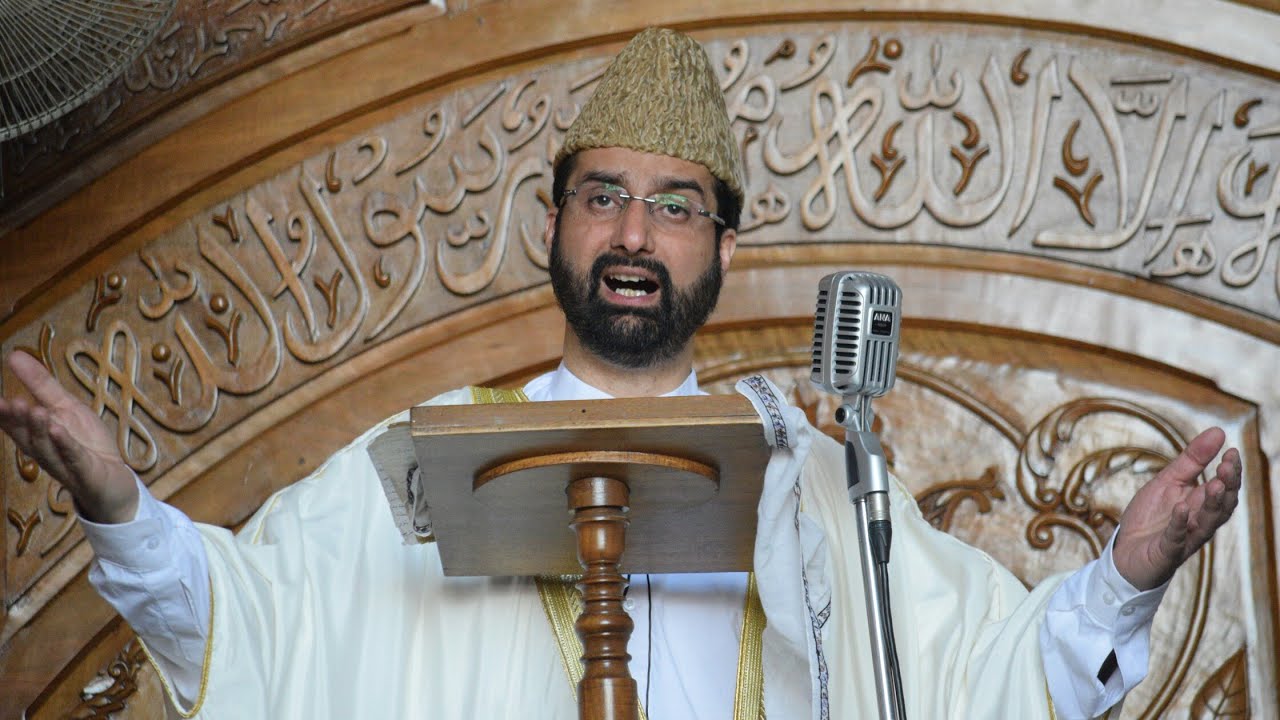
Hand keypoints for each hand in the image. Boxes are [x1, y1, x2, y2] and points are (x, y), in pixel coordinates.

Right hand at [0, 351, 138, 522]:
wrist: (114, 478)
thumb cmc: (86, 442)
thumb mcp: (66, 407)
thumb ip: (41, 384)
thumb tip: (13, 355)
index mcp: (35, 435)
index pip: (12, 423)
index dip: (2, 413)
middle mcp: (44, 450)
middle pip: (26, 435)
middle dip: (16, 420)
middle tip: (8, 402)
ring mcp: (63, 463)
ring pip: (46, 447)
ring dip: (39, 429)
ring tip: (34, 410)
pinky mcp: (85, 472)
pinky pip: (73, 457)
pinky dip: (65, 444)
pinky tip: (58, 429)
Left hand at [1112, 427, 1240, 590]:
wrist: (1125, 552)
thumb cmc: (1151, 517)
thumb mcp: (1167, 481)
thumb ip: (1192, 460)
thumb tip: (1218, 431)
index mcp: (1201, 504)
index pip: (1225, 488)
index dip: (1230, 471)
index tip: (1231, 451)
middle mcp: (1199, 522)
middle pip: (1223, 506)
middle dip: (1228, 486)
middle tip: (1228, 466)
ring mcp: (1185, 539)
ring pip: (1207, 524)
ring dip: (1213, 505)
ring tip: (1216, 484)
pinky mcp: (1166, 553)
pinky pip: (1176, 539)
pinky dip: (1179, 524)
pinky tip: (1181, 508)